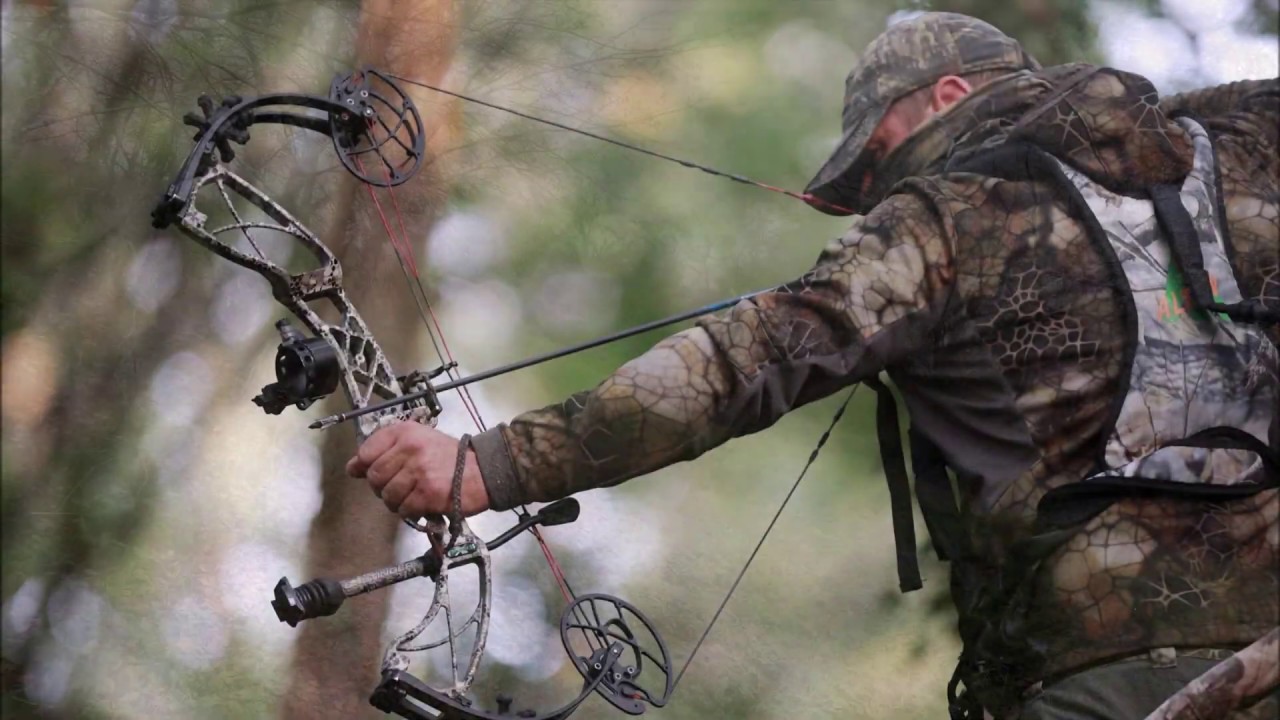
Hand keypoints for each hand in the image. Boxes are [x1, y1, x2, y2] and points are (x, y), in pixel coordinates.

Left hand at [346, 422, 489, 519]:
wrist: (485, 471)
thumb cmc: (451, 458)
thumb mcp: (419, 442)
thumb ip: (385, 451)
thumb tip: (352, 468)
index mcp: (405, 432)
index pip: (366, 452)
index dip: (367, 467)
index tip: (378, 473)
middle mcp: (410, 448)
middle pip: (375, 477)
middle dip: (384, 488)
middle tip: (401, 487)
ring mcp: (419, 471)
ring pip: (388, 496)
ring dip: (398, 502)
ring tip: (414, 496)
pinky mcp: (428, 493)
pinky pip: (404, 509)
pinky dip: (411, 512)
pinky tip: (423, 504)